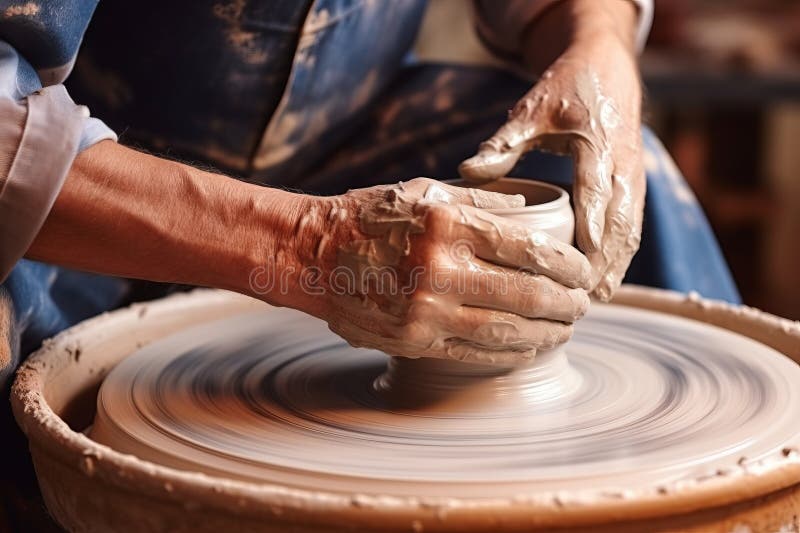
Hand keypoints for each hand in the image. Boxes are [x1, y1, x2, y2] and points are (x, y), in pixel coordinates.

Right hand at [293, 178, 590, 364]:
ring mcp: (426, 311)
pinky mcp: (414, 341)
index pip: (530, 249)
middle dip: (567, 303)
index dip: (567, 265)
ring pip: (507, 330)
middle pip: (527, 295)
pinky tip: (531, 347)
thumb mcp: (423, 191)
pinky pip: (476, 351)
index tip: (583, 272)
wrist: (313, 257)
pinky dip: (511, 352)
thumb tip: (529, 212)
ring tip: (566, 329)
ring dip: (546, 333)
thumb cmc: (369, 218)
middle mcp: (440, 270)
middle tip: (583, 304)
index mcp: (449, 225)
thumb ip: (479, 200)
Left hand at [459, 36, 645, 300]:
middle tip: (589, 297)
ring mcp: (634, 172)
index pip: (596, 192)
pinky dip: (623, 250)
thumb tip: (467, 171)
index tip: (583, 264)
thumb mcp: (532, 109)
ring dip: (619, 261)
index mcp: (597, 142)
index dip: (592, 229)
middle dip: (608, 260)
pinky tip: (608, 276)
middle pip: (621, 219)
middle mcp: (623, 161)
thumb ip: (504, 143)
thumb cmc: (566, 87)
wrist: (608, 64)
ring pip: (632, 225)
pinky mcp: (636, 180)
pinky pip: (633, 221)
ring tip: (599, 297)